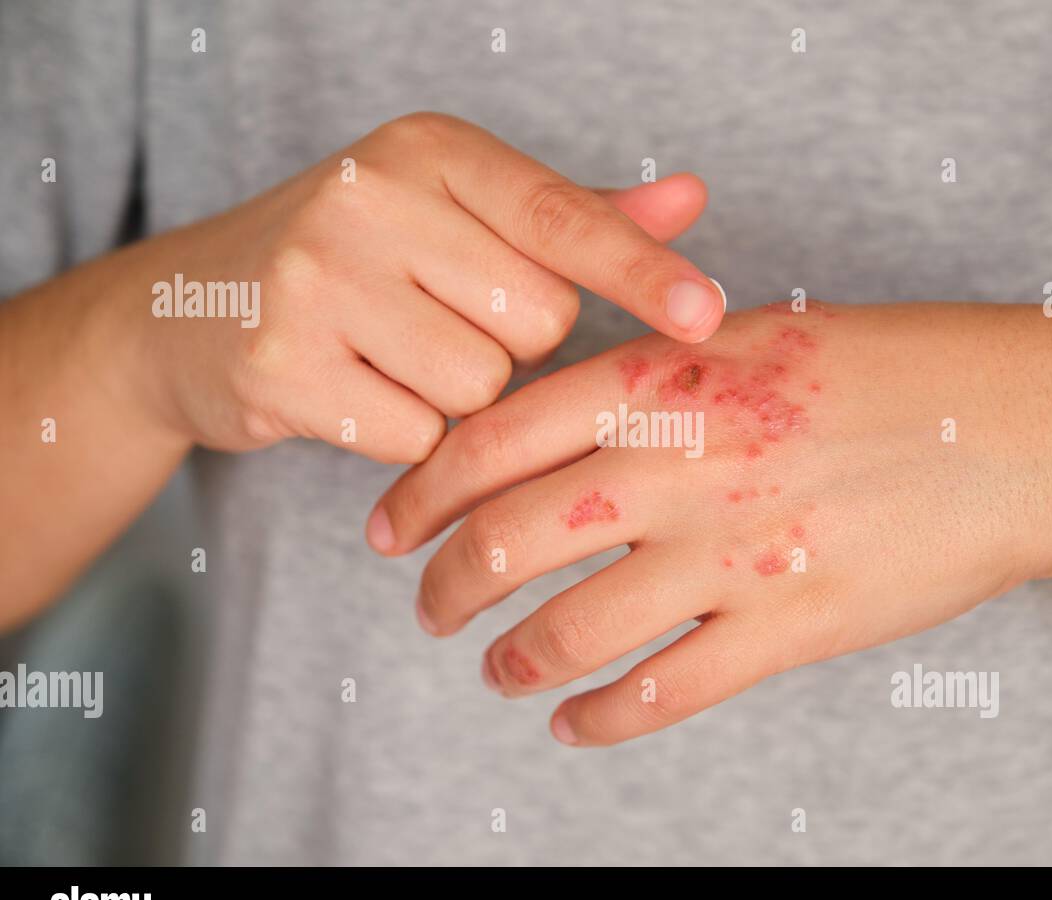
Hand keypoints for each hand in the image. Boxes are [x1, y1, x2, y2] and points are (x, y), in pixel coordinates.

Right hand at [126, 112, 722, 467]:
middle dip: (511, 344)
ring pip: (479, 389)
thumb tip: (689, 198)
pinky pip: (415, 438)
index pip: (560, 217)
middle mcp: (368, 199)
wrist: (188, 311)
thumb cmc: (356, 261)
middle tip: (439, 318)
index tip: (705, 315)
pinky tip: (355, 391)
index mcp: (427, 151)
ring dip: (458, 396)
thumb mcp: (457, 215)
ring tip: (391, 354)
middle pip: (534, 321)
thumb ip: (575, 217)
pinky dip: (403, 434)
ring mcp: (316, 281)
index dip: (640, 271)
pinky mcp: (281, 364)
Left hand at [371, 302, 1051, 744]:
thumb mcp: (756, 332)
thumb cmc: (893, 369)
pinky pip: (663, 690)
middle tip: (426, 604)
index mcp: (663, 378)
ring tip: (493, 666)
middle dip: (444, 583)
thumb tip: (561, 416)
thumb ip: (653, 369)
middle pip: (508, 540)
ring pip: (572, 627)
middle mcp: (679, 465)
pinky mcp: (788, 626)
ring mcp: (732, 551)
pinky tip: (574, 722)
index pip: (492, 438)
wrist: (1020, 429)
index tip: (392, 525)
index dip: (422, 490)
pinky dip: (599, 716)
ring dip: (510, 657)